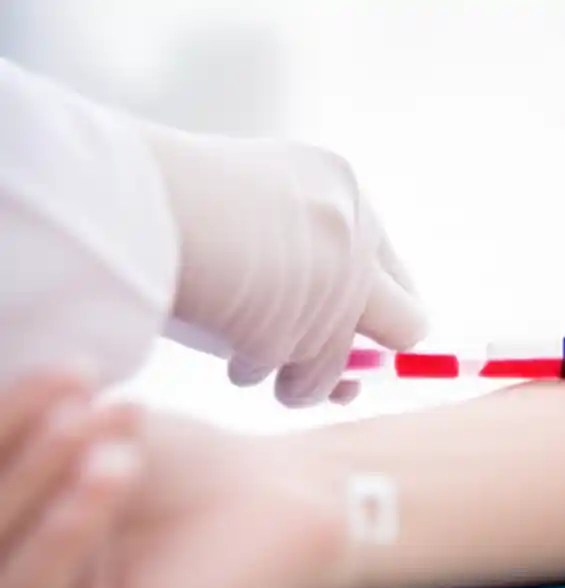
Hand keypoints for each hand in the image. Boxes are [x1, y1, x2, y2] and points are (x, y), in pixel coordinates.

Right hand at [0, 412, 347, 587]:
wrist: (296, 502)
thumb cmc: (195, 472)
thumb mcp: (83, 439)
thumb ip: (19, 433)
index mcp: (11, 551)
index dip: (0, 421)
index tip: (68, 369)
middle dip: (18, 444)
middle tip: (86, 391)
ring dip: (41, 474)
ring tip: (115, 420)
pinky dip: (60, 531)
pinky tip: (108, 470)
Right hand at [143, 124, 427, 406]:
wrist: (120, 200)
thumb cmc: (161, 214)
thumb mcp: (248, 222)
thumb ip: (300, 270)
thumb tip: (348, 365)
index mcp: (339, 184)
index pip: (391, 266)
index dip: (378, 315)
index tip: (362, 347)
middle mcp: (356, 222)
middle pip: (407, 323)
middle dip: (365, 359)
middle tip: (344, 389)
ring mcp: (344, 269)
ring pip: (349, 362)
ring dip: (303, 378)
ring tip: (251, 368)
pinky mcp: (318, 316)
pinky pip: (311, 377)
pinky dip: (272, 377)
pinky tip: (236, 363)